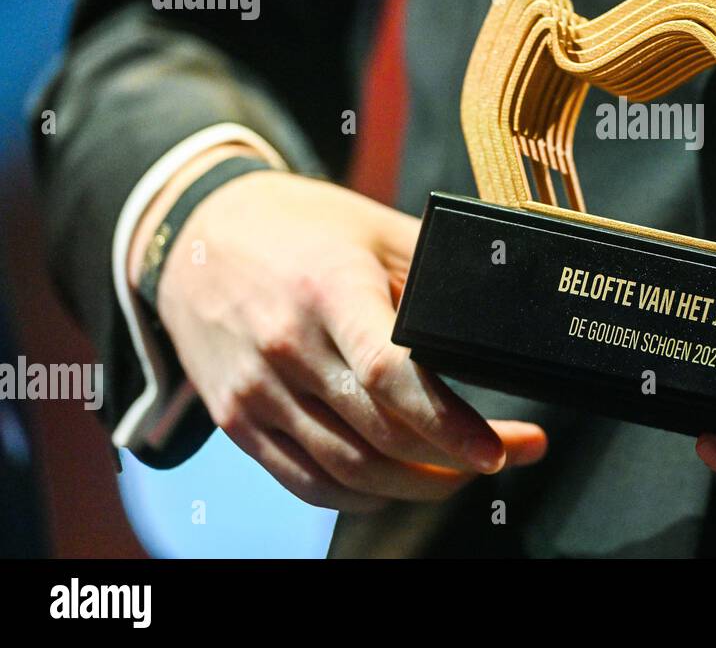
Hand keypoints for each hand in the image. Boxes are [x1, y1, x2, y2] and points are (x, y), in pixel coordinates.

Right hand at [144, 161, 546, 510]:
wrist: (196, 236)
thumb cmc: (305, 229)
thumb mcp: (377, 230)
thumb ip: (435, 275)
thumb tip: (498, 320)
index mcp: (329, 290)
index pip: (389, 374)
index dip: (448, 423)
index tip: (497, 448)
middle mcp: (286, 346)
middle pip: (379, 434)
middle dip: (455, 460)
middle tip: (508, 454)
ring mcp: (255, 389)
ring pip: (348, 470)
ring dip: (417, 486)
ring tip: (463, 474)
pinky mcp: (236, 419)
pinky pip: (307, 482)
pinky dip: (362, 496)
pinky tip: (402, 485)